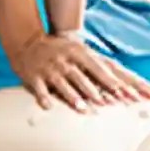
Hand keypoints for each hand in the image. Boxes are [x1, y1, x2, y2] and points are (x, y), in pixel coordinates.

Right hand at [10, 34, 149, 111]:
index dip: (109, 80)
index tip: (121, 92)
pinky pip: (40, 89)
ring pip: (63, 84)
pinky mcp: (34, 77)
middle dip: (94, 90)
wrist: (28, 42)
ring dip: (73, 96)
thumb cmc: (60, 50)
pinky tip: (48, 106)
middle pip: (82, 77)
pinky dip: (44, 97)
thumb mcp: (79, 52)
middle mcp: (65, 60)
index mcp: (78, 53)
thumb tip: (121, 84)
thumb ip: (97, 67)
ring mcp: (50, 69)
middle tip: (106, 103)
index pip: (98, 68)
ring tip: (82, 109)